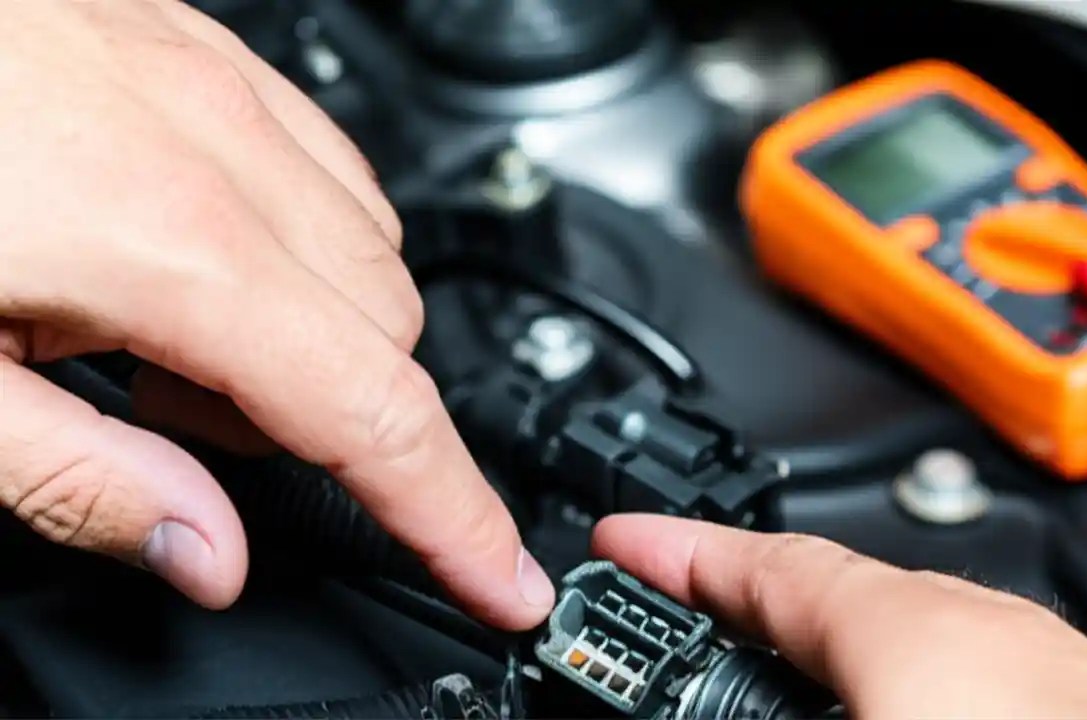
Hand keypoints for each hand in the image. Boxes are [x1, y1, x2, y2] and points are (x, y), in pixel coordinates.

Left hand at [0, 0, 553, 627]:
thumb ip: (81, 481)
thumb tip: (209, 552)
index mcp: (169, 243)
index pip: (376, 413)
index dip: (456, 513)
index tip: (504, 575)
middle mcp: (221, 145)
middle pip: (389, 331)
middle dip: (345, 423)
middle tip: (210, 448)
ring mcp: (214, 80)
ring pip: (369, 245)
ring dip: (319, 332)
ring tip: (176, 355)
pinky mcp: (191, 46)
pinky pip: (321, 163)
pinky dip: (301, 245)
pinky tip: (192, 259)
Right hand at [594, 515, 1086, 718]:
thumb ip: (763, 708)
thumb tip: (710, 703)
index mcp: (938, 659)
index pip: (774, 576)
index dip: (682, 556)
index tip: (630, 545)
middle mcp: (1042, 659)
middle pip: (875, 603)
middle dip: (776, 613)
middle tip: (704, 627)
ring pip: (979, 645)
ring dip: (885, 662)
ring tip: (816, 688)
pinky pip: (1063, 690)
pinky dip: (991, 699)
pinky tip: (972, 718)